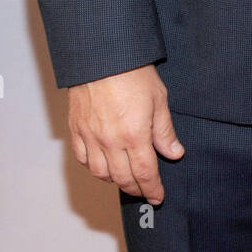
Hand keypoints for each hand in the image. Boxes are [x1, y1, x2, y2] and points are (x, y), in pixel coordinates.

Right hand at [67, 64, 183, 204]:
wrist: (102, 55)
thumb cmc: (132, 72)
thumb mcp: (159, 99)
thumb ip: (165, 131)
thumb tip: (174, 153)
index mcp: (134, 135)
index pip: (145, 173)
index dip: (152, 189)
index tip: (158, 196)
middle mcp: (110, 141)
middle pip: (122, 178)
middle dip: (136, 189)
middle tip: (144, 191)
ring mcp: (90, 136)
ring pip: (101, 173)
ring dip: (115, 181)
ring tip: (126, 180)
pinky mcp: (76, 129)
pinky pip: (82, 158)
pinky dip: (93, 167)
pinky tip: (103, 165)